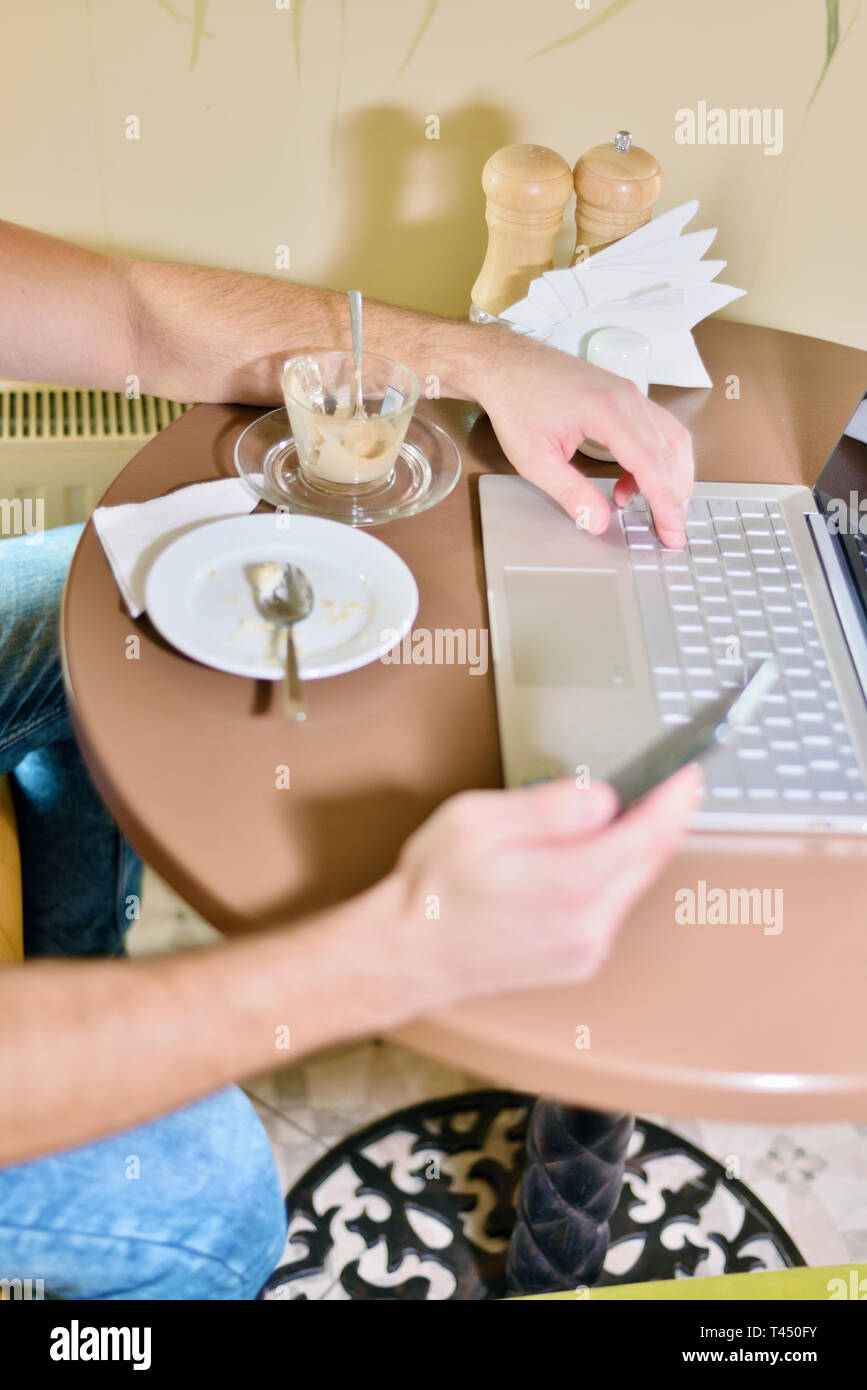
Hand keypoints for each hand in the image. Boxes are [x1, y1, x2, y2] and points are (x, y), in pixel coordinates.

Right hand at [385, 766, 701, 1007]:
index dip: (675, 799)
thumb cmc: (433, 889)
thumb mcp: (476, 821)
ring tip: (589, 826)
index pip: (648, 835)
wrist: (409, 954)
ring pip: (632, 883)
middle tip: (654, 786)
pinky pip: (613, 906)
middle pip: (649, 860)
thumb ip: (547, 807)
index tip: (689, 774)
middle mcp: (587, 925)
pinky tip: (573, 863)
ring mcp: (587, 949)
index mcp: (567, 886)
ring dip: (627, 848)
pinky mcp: (581, 960)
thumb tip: (602, 798)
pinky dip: (607, 877)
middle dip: (655, 818)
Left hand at [475, 329, 693, 548]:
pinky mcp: (626, 395)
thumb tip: (597, 522)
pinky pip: (657, 429)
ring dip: (670, 477)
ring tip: (653, 509)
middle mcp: (627, 397)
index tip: (672, 530)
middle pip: (669, 451)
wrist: (507, 364)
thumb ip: (570, 493)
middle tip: (670, 531)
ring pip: (671, 438)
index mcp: (607, 410)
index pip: (650, 462)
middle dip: (674, 496)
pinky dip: (657, 459)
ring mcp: (630, 393)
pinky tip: (631, 484)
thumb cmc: (516, 402)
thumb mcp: (534, 459)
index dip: (664, 501)